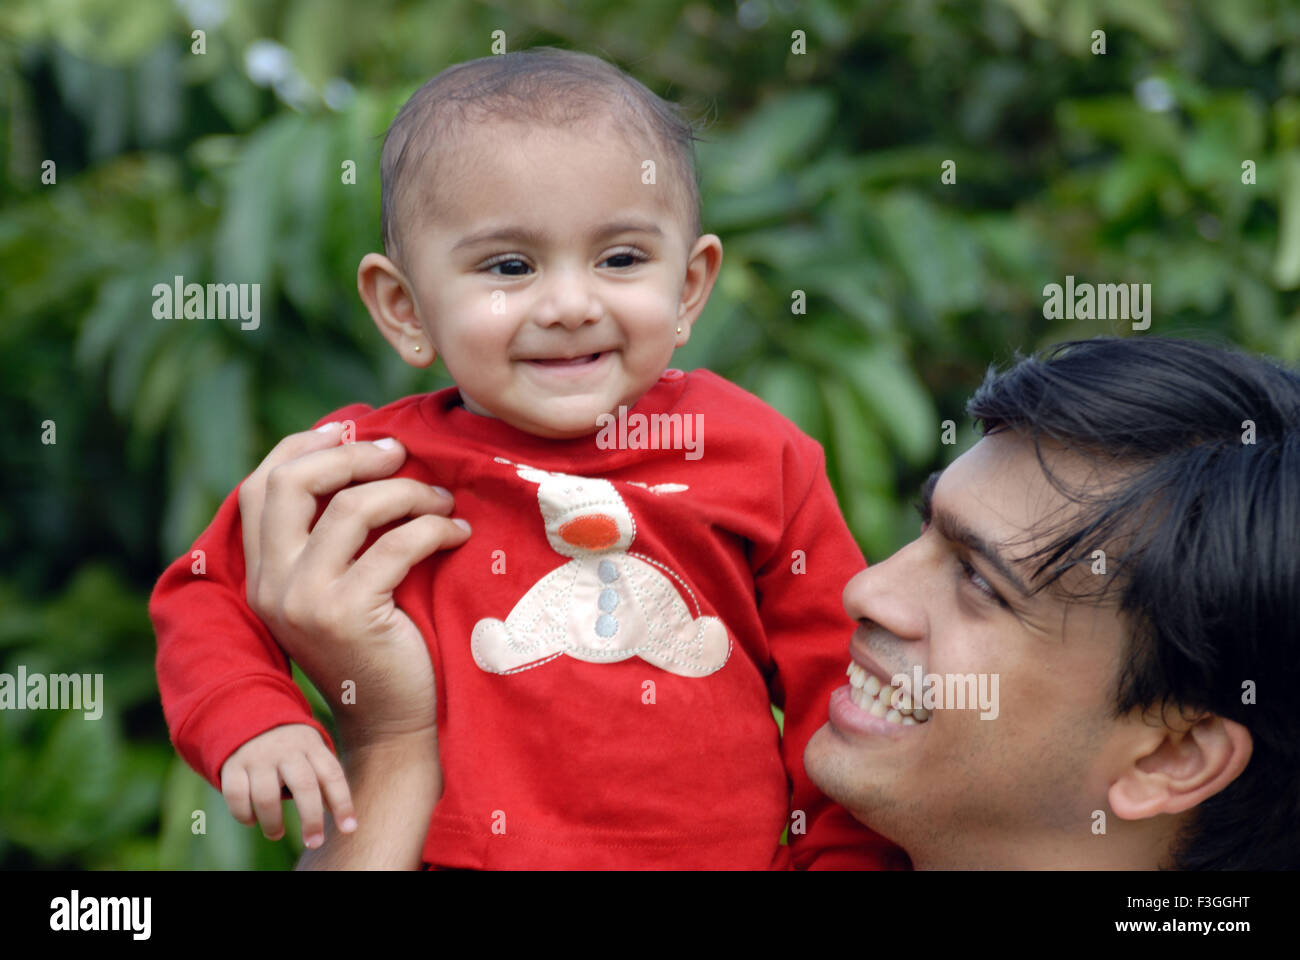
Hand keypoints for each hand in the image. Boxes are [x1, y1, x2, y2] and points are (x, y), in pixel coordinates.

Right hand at [220, 723, 353, 848]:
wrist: (249, 714)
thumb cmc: (290, 746)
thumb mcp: (312, 752)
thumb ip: (326, 781)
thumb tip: (345, 819)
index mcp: (311, 746)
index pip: (332, 775)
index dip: (343, 803)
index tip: (349, 828)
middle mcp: (286, 750)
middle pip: (303, 786)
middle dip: (311, 819)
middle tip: (314, 842)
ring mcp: (258, 757)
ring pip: (267, 796)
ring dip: (273, 822)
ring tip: (277, 834)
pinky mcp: (233, 765)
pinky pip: (236, 796)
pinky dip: (243, 814)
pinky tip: (251, 820)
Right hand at [237, 423, 470, 745]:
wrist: (390, 723)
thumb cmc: (376, 645)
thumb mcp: (338, 586)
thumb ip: (330, 535)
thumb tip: (361, 452)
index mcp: (261, 572)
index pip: (260, 484)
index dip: (305, 446)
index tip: (355, 430)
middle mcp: (271, 583)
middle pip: (293, 482)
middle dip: (354, 455)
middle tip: (402, 457)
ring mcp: (304, 601)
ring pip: (352, 507)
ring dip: (409, 492)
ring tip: (443, 502)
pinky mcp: (347, 615)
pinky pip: (397, 544)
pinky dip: (435, 528)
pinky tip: (457, 535)